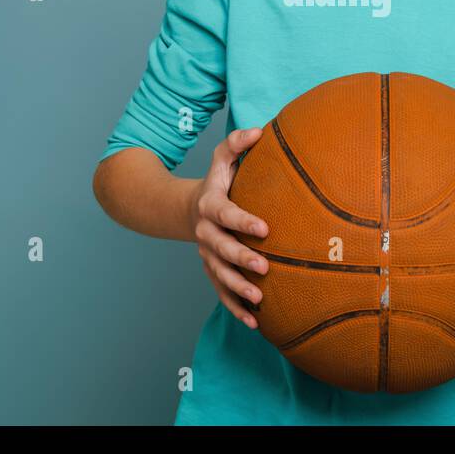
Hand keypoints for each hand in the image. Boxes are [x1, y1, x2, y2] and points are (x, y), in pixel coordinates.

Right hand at [188, 126, 269, 329]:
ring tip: (258, 299)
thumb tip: (260, 130)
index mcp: (210, 205)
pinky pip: (222, 293)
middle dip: (242, 259)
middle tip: (264, 267)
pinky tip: (256, 323)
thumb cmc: (217, 183)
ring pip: (220, 276)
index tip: (265, 228)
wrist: (189, 210)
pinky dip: (236, 308)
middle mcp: (206, 233)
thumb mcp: (221, 160)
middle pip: (221, 249)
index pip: (227, 213)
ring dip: (237, 289)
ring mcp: (208, 255)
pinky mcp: (212, 272)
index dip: (243, 221)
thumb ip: (237, 145)